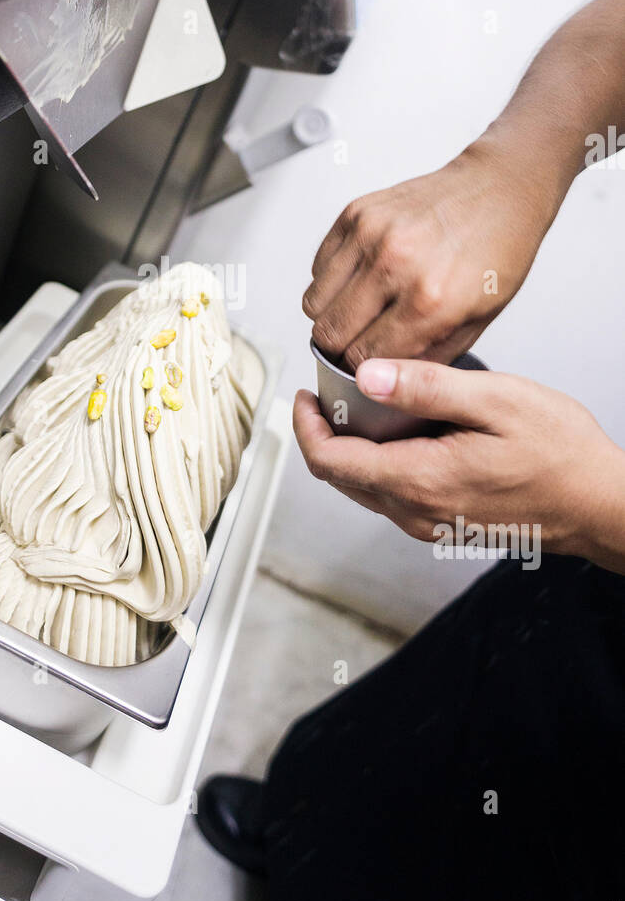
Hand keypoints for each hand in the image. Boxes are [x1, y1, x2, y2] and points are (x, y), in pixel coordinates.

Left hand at [293, 359, 624, 573]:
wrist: (600, 505)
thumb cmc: (560, 453)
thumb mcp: (495, 401)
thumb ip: (426, 388)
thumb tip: (368, 376)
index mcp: (419, 480)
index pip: (329, 461)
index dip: (304, 426)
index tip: (304, 395)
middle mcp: (416, 512)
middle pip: (339, 477)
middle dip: (324, 434)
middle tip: (329, 393)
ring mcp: (429, 524)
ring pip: (364, 488)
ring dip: (352, 449)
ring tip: (365, 405)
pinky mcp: (444, 525)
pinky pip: (392, 496)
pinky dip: (380, 463)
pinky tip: (405, 433)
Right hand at [302, 142, 556, 368]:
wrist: (500, 189)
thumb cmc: (497, 251)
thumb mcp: (478, 322)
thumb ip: (428, 358)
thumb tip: (386, 382)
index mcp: (430, 300)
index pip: (364, 359)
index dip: (364, 371)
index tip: (369, 369)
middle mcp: (395, 264)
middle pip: (329, 334)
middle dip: (340, 349)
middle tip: (359, 343)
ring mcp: (371, 234)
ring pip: (314, 304)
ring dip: (331, 316)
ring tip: (359, 312)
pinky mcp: (356, 213)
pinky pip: (318, 268)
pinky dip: (332, 282)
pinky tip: (361, 279)